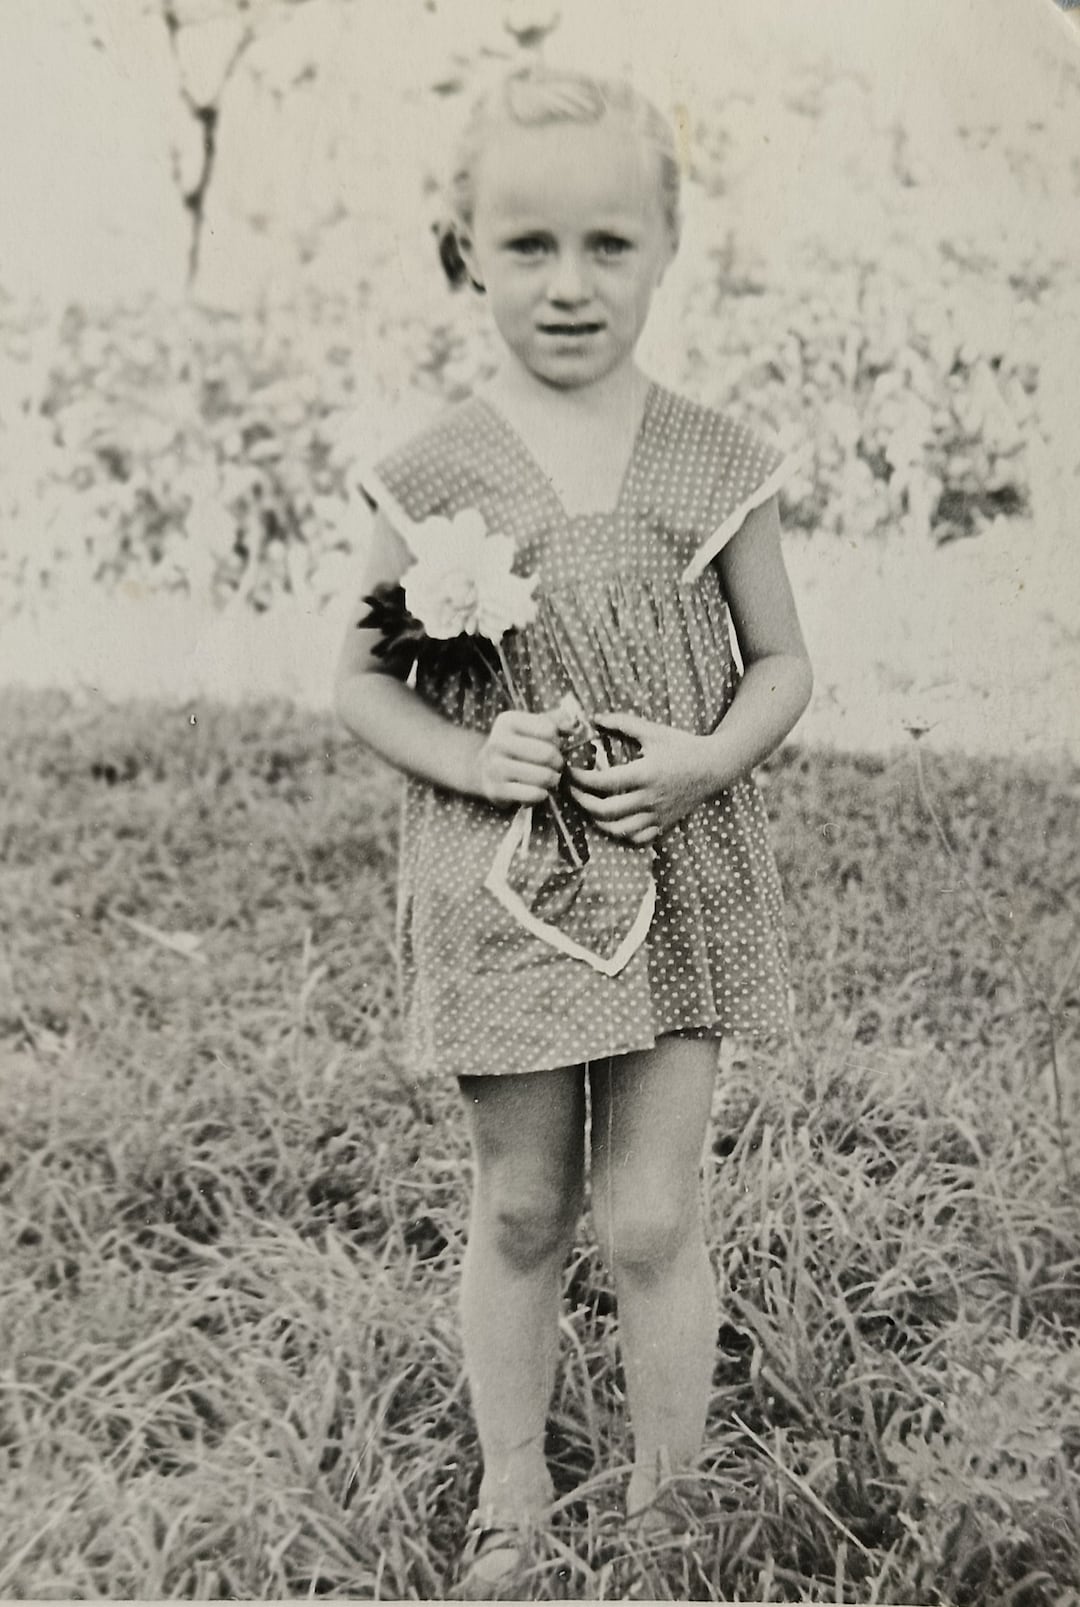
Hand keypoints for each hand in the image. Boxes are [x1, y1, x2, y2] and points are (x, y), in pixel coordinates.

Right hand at [475, 709, 564, 806]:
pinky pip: (532, 794)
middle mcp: (498, 742)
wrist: (484, 768)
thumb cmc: (516, 745)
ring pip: (542, 776)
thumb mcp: (531, 726)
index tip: (554, 745)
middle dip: (559, 762)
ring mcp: (495, 767)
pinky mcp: (496, 790)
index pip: (548, 729)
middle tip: (557, 766)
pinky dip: (542, 795)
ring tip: (551, 778)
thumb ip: (555, 721)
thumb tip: (573, 726)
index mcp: (508, 721)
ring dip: (553, 780)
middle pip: (547, 754)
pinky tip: (540, 791)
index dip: (558, 740)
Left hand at [568, 711, 715, 843]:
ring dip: (597, 820)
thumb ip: (623, 723)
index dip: (580, 779)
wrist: (714, 767)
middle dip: (581, 801)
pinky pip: (637, 838)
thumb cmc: (682, 746)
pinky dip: (620, 833)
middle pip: (605, 810)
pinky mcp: (663, 824)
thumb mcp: (653, 731)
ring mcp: (657, 814)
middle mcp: (649, 798)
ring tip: (588, 806)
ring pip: (618, 829)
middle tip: (571, 790)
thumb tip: (595, 718)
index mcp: (645, 774)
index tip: (570, 771)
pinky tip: (613, 821)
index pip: (602, 782)